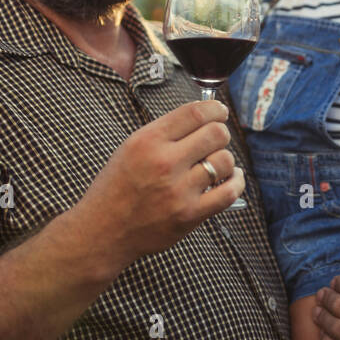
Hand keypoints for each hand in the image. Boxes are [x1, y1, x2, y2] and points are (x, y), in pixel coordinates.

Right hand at [74, 100, 244, 273]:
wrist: (102, 231)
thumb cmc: (118, 187)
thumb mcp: (130, 148)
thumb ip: (165, 133)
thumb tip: (204, 116)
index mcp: (147, 141)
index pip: (195, 113)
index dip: (215, 109)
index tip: (220, 112)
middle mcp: (164, 163)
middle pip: (216, 133)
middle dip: (220, 134)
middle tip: (215, 141)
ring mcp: (178, 190)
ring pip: (225, 161)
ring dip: (226, 160)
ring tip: (216, 164)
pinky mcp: (190, 215)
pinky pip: (229, 192)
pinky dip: (236, 182)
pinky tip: (231, 179)